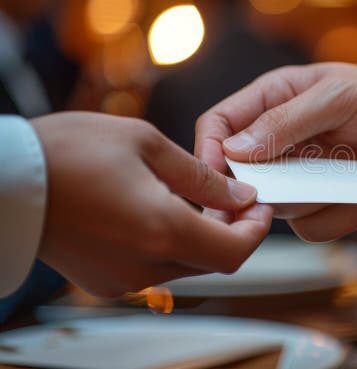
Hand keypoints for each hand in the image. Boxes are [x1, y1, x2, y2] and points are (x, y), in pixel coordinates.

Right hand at [31, 112, 271, 296]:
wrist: (3, 182)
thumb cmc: (67, 152)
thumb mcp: (146, 145)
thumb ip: (201, 177)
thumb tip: (241, 195)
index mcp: (162, 231)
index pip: (235, 252)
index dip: (257, 230)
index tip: (261, 205)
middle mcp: (145, 266)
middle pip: (213, 261)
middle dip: (231, 231)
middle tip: (233, 196)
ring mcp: (122, 279)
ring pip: (185, 266)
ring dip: (201, 238)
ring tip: (196, 197)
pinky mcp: (103, 281)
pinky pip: (154, 270)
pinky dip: (170, 246)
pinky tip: (160, 211)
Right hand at [196, 63, 356, 241]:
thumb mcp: (339, 96)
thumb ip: (288, 120)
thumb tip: (234, 150)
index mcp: (271, 101)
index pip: (218, 123)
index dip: (207, 149)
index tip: (215, 174)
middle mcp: (277, 144)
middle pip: (235, 177)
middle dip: (251, 189)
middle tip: (280, 187)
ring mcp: (298, 178)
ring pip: (273, 208)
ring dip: (306, 198)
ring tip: (345, 170)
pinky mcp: (322, 206)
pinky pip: (311, 227)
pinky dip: (338, 215)